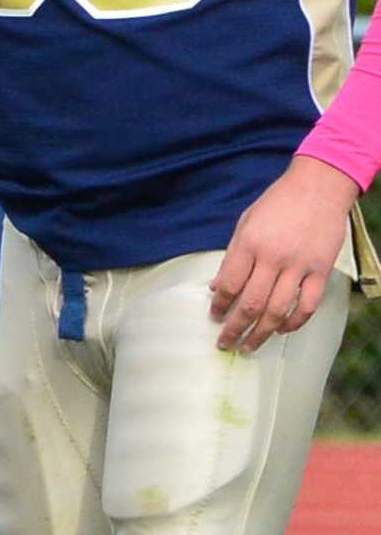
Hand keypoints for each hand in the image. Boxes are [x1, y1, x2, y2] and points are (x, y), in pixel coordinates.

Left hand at [209, 155, 358, 352]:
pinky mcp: (322, 271)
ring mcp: (300, 266)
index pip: (229, 284)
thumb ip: (232, 256)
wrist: (318, 188)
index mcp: (249, 244)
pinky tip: (282, 330)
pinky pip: (308, 305)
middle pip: (252, 303)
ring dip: (262, 332)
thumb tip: (215, 287)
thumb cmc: (276, 204)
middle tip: (225, 343)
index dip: (219, 305)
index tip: (213, 317)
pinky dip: (295, 322)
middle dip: (235, 327)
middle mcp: (273, 258)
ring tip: (249, 346)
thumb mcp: (245, 223)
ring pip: (279, 310)